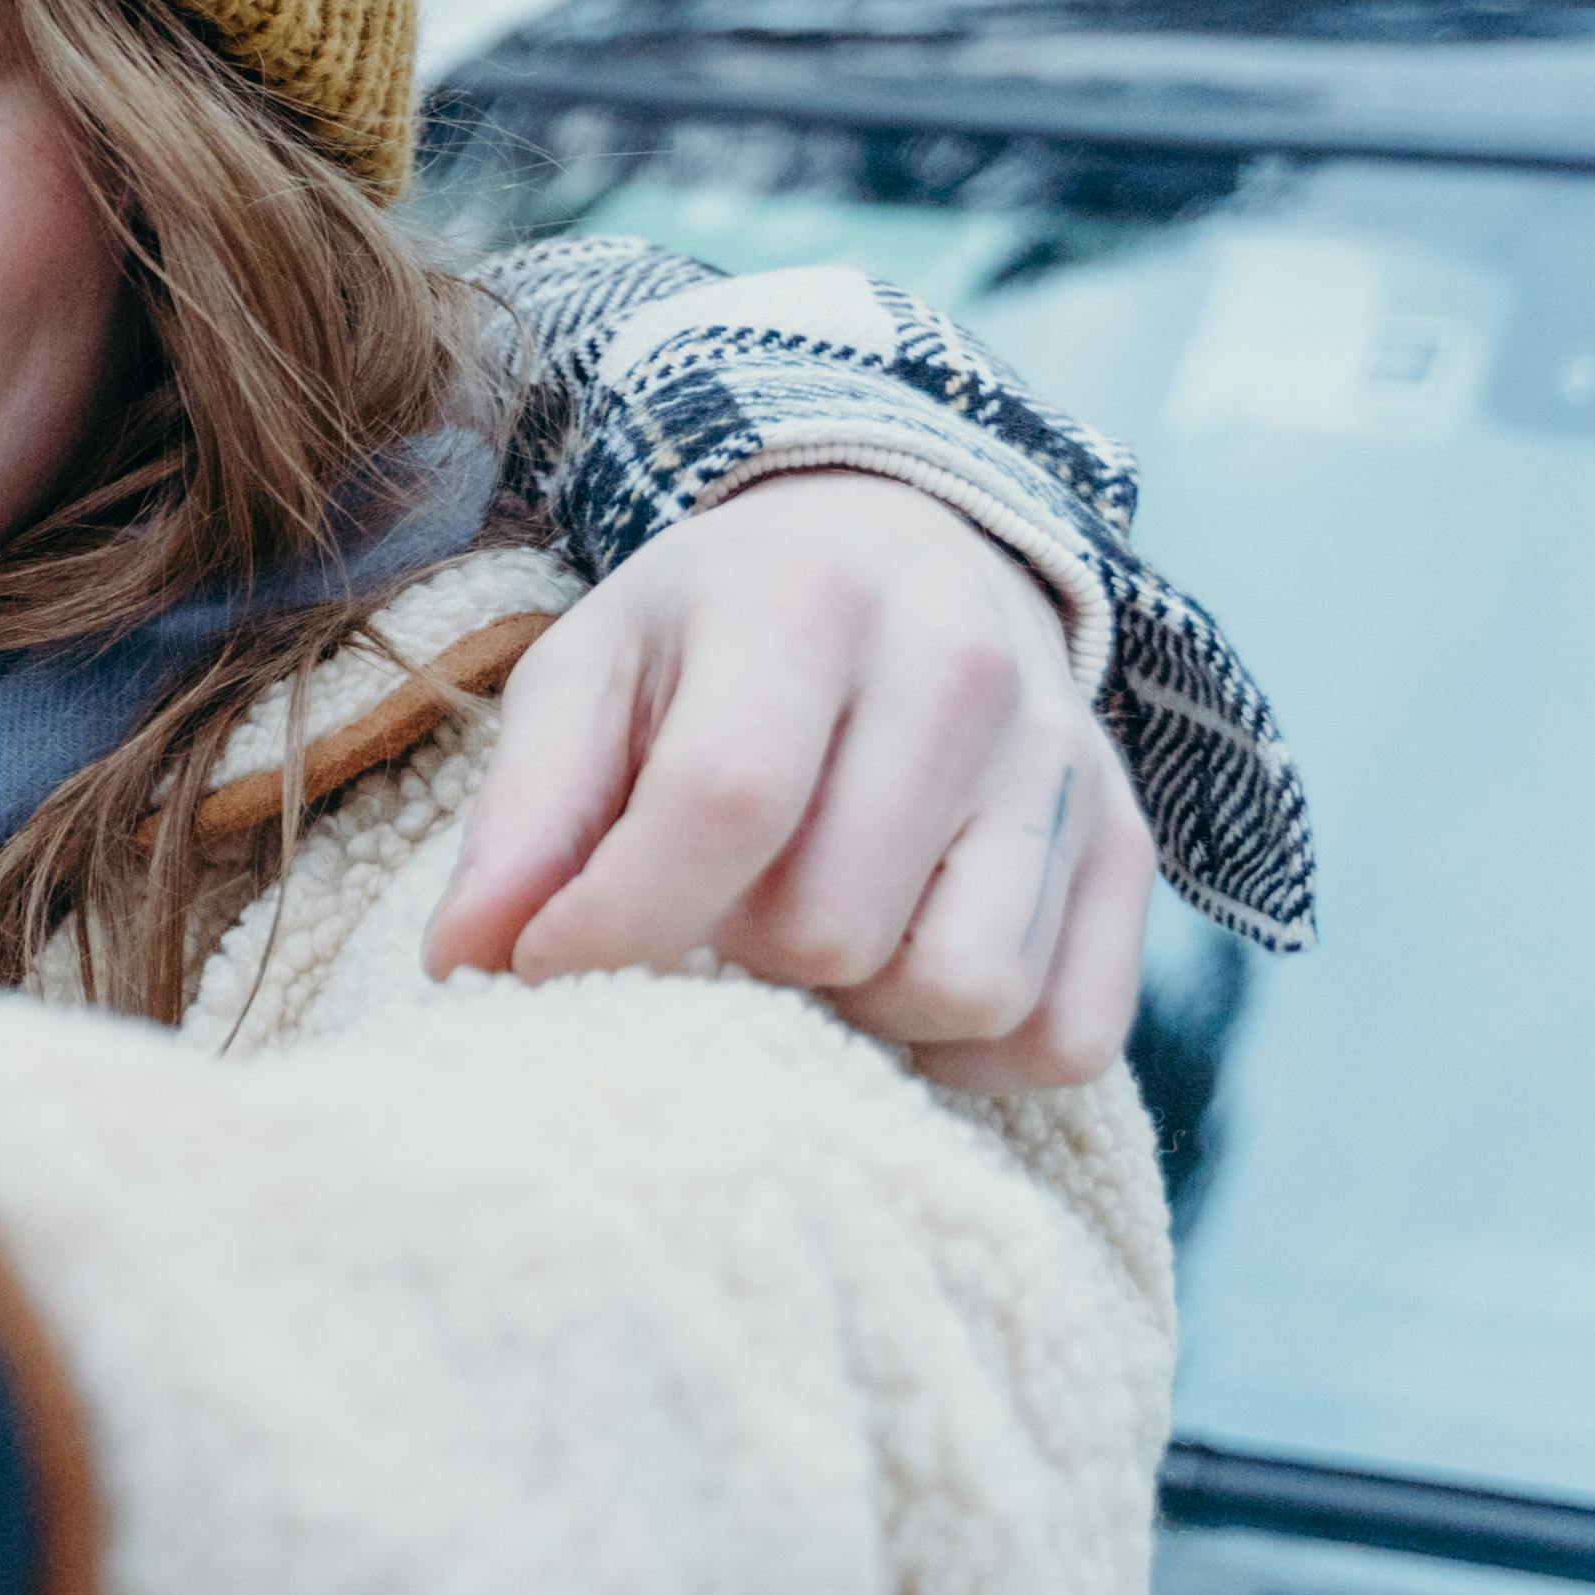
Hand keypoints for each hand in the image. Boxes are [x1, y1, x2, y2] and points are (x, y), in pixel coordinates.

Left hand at [423, 468, 1153, 1091]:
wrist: (903, 544)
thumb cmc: (719, 628)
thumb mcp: (593, 671)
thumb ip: (529, 815)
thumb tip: (464, 963)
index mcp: (807, 605)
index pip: (725, 803)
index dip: (619, 921)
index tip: (545, 965)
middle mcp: (962, 673)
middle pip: (831, 926)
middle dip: (734, 955)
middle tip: (706, 910)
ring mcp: (1064, 764)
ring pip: (962, 989)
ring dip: (857, 1007)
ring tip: (803, 939)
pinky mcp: (1130, 845)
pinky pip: (1068, 1032)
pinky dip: (974, 1049)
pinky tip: (898, 980)